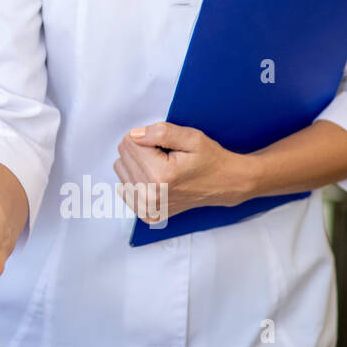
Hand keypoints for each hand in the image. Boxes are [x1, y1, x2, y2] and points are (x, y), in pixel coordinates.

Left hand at [113, 121, 255, 222]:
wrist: (225, 184)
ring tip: (162, 167)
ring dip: (138, 163)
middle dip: (141, 149)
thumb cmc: (210, 160)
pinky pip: (124, 186)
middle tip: (166, 156)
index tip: (165, 145)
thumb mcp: (191, 137)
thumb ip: (160, 132)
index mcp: (159, 176)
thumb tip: (135, 135)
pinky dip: (138, 178)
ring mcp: (147, 209)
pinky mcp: (146, 214)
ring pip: (121, 169)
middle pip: (123, 155)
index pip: (129, 142)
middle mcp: (150, 196)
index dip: (147, 137)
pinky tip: (156, 180)